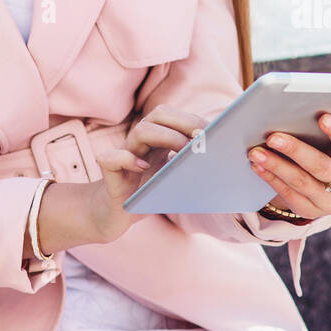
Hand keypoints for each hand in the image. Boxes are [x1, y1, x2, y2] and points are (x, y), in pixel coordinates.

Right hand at [90, 104, 207, 243]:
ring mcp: (124, 155)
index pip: (172, 116)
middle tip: (200, 139)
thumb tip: (220, 165)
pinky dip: (126, 159)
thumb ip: (187, 169)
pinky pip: (110, 158)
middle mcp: (140, 143)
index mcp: (156, 141)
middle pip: (157, 115)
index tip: (213, 131)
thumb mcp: (170, 180)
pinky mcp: (110, 174)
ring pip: (139, 130)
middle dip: (182, 122)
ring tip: (181, 151)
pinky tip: (143, 167)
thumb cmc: (146, 195)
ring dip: (164, 136)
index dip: (192, 120)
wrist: (112, 214)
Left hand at [247, 112, 330, 220]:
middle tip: (272, 137)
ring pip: (301, 182)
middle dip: (295, 150)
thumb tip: (292, 111)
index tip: (323, 117)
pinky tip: (258, 166)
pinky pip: (289, 195)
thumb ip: (320, 127)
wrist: (328, 183)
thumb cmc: (326, 148)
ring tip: (256, 152)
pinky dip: (271, 178)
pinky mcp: (312, 212)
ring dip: (276, 165)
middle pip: (321, 166)